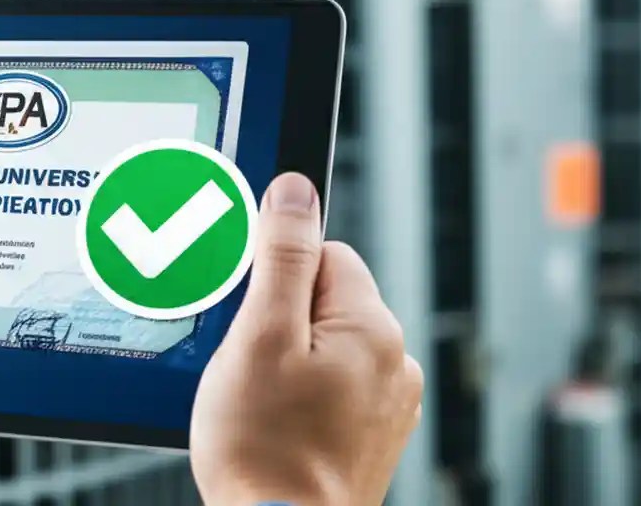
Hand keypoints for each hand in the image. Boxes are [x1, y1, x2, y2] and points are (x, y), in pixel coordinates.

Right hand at [190, 173, 422, 505]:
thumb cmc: (264, 449)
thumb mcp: (260, 335)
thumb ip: (282, 255)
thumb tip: (295, 190)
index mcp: (374, 328)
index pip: (324, 253)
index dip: (274, 276)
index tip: (248, 312)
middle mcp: (394, 362)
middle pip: (324, 299)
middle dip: (279, 320)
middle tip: (246, 363)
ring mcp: (386, 403)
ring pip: (324, 345)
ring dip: (288, 360)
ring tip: (257, 400)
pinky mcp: (370, 435)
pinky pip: (330, 386)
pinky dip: (301, 396)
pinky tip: (274, 422)